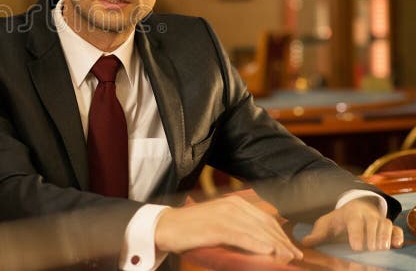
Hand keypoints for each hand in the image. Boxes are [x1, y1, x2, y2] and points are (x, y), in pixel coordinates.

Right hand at [155, 195, 302, 262]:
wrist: (166, 226)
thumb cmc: (193, 229)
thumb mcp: (220, 225)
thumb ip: (239, 229)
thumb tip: (262, 244)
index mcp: (235, 203)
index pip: (266, 219)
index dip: (282, 235)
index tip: (293, 250)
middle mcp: (232, 205)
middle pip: (265, 225)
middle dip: (283, 242)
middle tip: (296, 257)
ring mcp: (224, 215)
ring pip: (257, 231)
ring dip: (275, 246)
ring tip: (287, 258)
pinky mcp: (216, 226)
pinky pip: (242, 237)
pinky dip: (257, 245)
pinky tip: (269, 253)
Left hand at [301, 197, 403, 250]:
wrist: (355, 208)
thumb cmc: (338, 220)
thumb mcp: (326, 224)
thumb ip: (317, 234)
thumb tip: (305, 243)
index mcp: (350, 213)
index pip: (354, 221)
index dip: (356, 233)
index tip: (356, 247)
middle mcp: (366, 214)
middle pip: (372, 224)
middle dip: (372, 237)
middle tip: (370, 250)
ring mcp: (379, 219)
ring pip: (385, 225)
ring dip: (384, 237)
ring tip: (381, 249)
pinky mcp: (388, 226)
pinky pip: (395, 229)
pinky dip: (397, 236)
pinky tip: (396, 245)